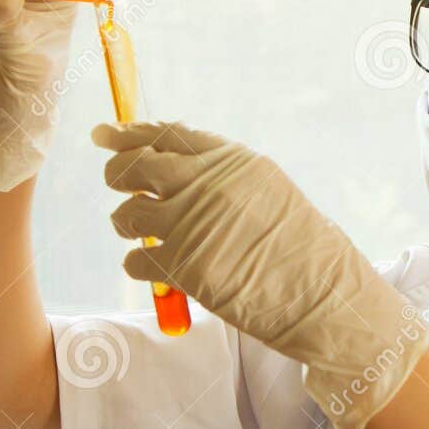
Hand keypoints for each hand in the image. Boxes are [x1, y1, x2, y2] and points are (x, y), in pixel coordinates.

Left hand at [94, 121, 428, 428]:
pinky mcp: (183, 267)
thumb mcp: (267, 191)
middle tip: (114, 181)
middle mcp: (209, 184)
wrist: (322, 295)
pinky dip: (137, 264)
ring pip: (127, 213)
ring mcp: (194, 224)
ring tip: (138, 231)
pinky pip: (135, 259)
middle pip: (137, 166)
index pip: (167, 134)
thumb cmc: (299, 248)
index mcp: (232, 161)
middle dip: (116, 171)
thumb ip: (220, 175)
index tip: (105, 134)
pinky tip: (151, 268)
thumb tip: (166, 162)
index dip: (130, 132)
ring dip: (125, 222)